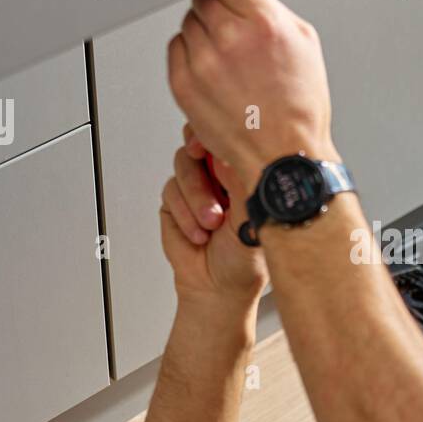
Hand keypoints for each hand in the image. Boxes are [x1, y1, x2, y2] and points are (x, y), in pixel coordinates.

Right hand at [160, 123, 267, 301]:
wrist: (218, 288)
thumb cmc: (245, 259)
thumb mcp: (252, 217)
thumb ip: (239, 181)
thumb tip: (226, 152)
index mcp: (246, 172)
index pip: (231, 137)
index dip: (218, 132)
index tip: (212, 139)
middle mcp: (220, 174)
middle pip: (199, 140)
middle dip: (199, 157)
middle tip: (199, 159)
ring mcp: (197, 185)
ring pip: (183, 164)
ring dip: (196, 196)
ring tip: (211, 223)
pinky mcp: (174, 201)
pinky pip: (170, 190)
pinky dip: (184, 213)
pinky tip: (199, 233)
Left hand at [166, 0, 337, 194]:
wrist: (283, 155)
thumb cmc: (298, 106)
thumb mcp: (303, 43)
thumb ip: (272, 6)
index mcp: (264, 23)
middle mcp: (229, 39)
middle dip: (219, 6)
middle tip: (235, 27)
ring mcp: (202, 62)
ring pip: (189, 21)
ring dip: (204, 30)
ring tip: (229, 56)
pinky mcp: (183, 83)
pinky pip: (176, 47)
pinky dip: (191, 53)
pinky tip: (215, 70)